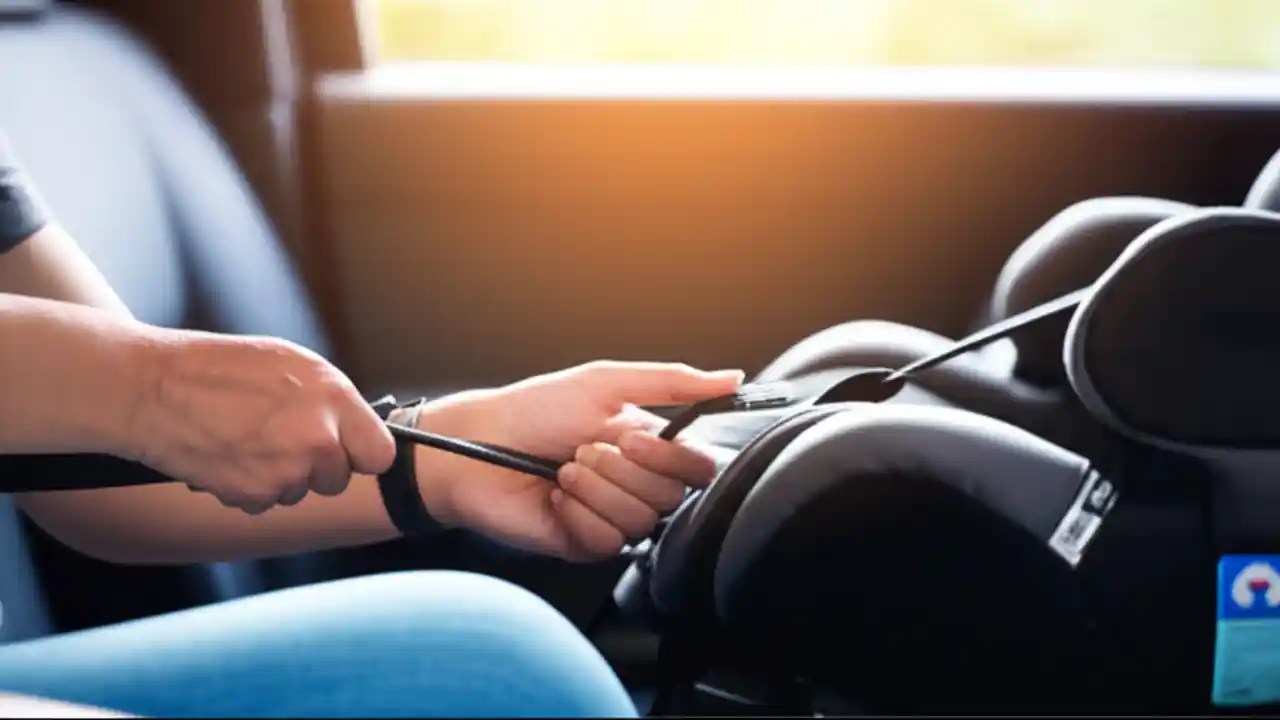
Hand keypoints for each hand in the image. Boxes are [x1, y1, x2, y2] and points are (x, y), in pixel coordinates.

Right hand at [127, 330, 394, 513]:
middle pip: (338, 479)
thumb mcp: (291, 363)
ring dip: (279, 475)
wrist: (153, 388)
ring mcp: (286, 471)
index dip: (362, 454)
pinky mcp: (253, 494)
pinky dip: (247, 487)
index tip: (350, 451)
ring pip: (299, 491)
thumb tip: (355, 430)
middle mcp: (318, 438)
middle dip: (316, 466)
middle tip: (281, 439)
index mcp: (334, 399)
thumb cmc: (220, 368)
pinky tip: (228, 455)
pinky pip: (264, 502)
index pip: (380, 454)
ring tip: (246, 438)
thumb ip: (331, 401)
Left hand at [412, 361, 742, 559]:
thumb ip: (671, 382)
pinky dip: (579, 514)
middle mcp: (634, 483)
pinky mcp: (585, 545)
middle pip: (670, 496)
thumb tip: (731, 377)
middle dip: (622, 469)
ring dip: (597, 490)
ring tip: (564, 471)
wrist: (478, 447)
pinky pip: (608, 542)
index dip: (669, 458)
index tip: (630, 437)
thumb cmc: (533, 410)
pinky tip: (556, 498)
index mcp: (647, 446)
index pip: (696, 467)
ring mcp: (611, 516)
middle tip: (584, 449)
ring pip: (640, 520)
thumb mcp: (605, 382)